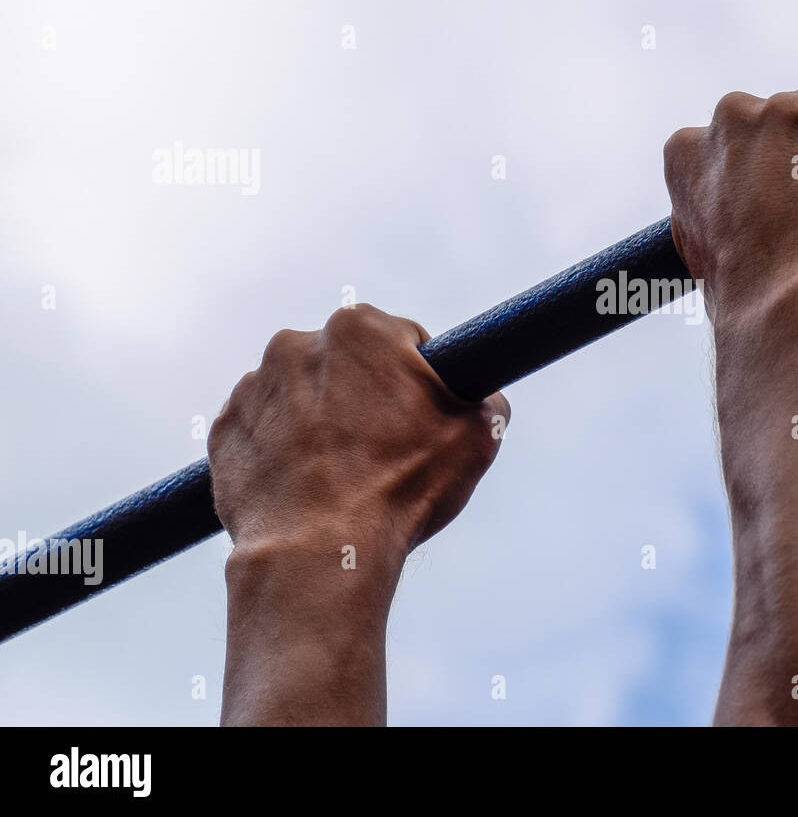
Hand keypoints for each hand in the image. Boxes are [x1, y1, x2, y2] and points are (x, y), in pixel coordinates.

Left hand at [209, 303, 509, 580]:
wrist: (317, 553)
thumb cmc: (400, 489)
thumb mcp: (478, 437)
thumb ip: (487, 400)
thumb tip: (482, 400)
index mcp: (360, 329)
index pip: (404, 341)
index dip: (420, 380)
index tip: (422, 416)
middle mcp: (297, 344)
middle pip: (348, 366)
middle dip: (365, 397)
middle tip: (384, 450)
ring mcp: (254, 387)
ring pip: (303, 396)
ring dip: (321, 423)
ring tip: (343, 475)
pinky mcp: (226, 430)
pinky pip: (264, 431)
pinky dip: (283, 450)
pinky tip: (307, 486)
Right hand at [663, 57, 797, 313]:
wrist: (789, 298)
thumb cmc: (750, 295)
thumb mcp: (705, 251)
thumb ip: (716, 213)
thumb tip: (740, 225)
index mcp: (688, 151)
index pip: (728, 137)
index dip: (758, 164)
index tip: (779, 192)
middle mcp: (733, 118)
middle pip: (778, 114)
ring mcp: (792, 109)